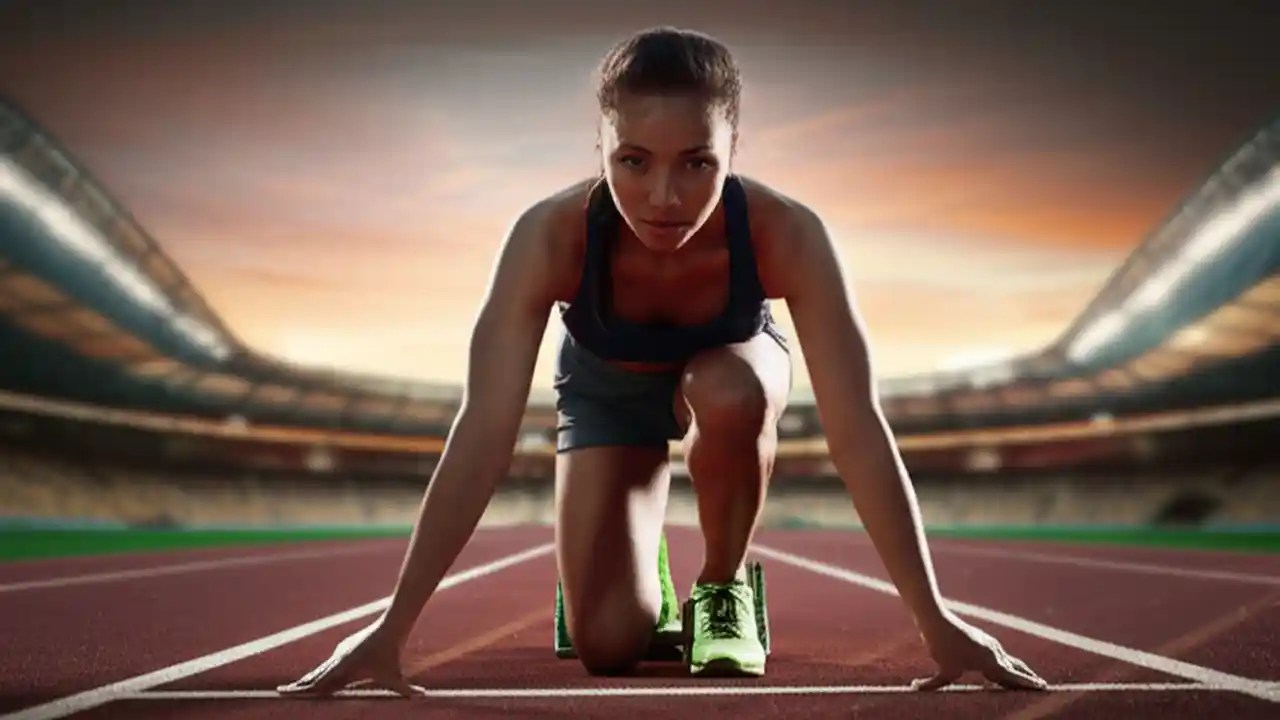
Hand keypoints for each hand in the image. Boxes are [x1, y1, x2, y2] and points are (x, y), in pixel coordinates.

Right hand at [276, 618, 421, 698]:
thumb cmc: (392, 654)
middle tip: (280, 692)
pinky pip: (329, 663)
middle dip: (298, 686)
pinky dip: (321, 671)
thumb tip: (423, 696)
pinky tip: (317, 676)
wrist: (390, 627)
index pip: (318, 685)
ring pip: (320, 669)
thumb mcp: (396, 677)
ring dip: (308, 679)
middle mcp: (337, 661)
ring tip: (296, 687)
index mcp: (344, 671)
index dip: (302, 690)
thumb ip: (407, 690)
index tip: (286, 693)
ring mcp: (339, 654)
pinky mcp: (344, 649)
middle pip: (313, 677)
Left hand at [913, 611, 1047, 691]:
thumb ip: (934, 683)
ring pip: (1008, 660)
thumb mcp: (943, 670)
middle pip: (1015, 667)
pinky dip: (1005, 662)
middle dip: (1028, 677)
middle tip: (1042, 686)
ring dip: (1017, 669)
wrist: (936, 619)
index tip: (1043, 687)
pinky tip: (1001, 665)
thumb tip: (915, 688)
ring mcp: (989, 644)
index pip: (1013, 676)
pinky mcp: (981, 639)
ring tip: (1027, 677)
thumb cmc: (941, 645)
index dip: (1027, 683)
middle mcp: (994, 652)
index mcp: (990, 662)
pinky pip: (998, 654)